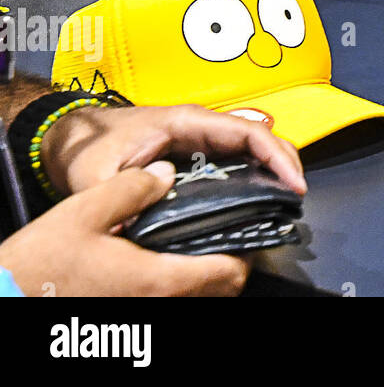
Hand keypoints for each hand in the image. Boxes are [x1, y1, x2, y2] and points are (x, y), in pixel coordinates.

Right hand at [0, 162, 249, 295]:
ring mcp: (141, 320)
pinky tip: (162, 259)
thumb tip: (166, 174)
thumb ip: (132, 188)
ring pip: (196, 300)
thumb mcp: (82, 213)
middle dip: (231, 261)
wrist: (1, 298)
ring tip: (198, 240)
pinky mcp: (126, 324)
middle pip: (220, 292)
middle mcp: (157, 308)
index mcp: (156, 282)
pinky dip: (179, 285)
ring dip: (205, 274)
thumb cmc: (34, 267)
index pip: (230, 274)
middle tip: (225, 229)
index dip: (246, 248)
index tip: (246, 224)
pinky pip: (169, 304)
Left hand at [41, 103, 306, 197]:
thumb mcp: (97, 175)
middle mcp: (201, 125)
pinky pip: (237, 157)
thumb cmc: (87, 146)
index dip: (276, 156)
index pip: (247, 132)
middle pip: (260, 136)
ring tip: (285, 198)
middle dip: (285, 162)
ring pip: (252, 146)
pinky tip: (260, 196)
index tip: (293, 183)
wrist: (73, 135)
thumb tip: (145, 222)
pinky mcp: (196, 150)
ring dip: (274, 167)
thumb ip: (122, 195)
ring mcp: (201, 136)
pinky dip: (257, 172)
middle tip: (298, 195)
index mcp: (187, 122)